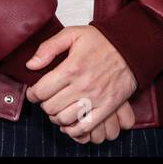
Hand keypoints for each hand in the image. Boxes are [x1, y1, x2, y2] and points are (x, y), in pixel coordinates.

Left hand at [24, 26, 137, 140]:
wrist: (131, 47)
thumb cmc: (102, 41)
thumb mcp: (73, 34)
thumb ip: (49, 47)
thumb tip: (31, 65)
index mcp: (72, 68)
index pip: (41, 91)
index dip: (33, 94)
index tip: (35, 92)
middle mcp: (83, 85)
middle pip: (51, 107)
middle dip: (45, 104)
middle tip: (48, 99)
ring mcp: (96, 98)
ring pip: (64, 119)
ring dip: (57, 117)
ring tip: (59, 108)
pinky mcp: (107, 107)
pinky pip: (85, 126)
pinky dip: (73, 129)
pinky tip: (70, 121)